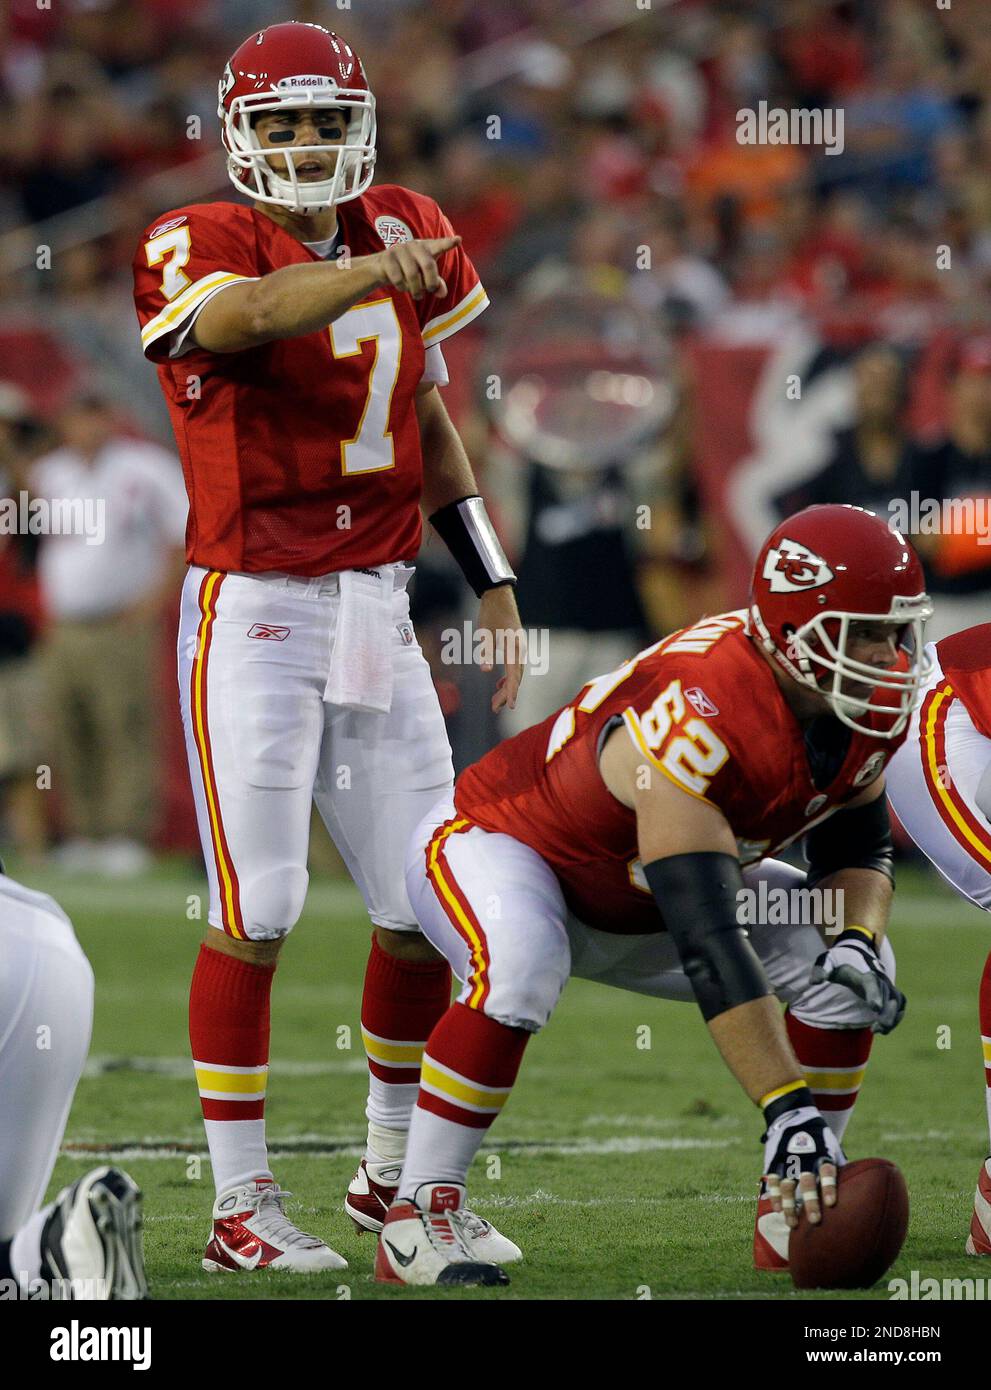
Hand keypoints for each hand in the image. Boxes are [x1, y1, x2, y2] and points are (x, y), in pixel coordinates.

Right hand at [369, 236, 460, 300]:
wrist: (382, 267)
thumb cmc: (409, 271)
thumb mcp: (424, 277)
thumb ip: (436, 284)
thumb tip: (442, 293)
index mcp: (427, 248)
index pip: (439, 245)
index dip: (448, 243)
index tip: (458, 240)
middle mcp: (415, 246)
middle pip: (428, 265)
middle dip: (431, 283)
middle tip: (429, 291)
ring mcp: (400, 249)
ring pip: (413, 275)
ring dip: (416, 290)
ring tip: (416, 294)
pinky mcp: (388, 257)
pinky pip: (398, 278)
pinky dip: (402, 287)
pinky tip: (401, 286)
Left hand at [477, 585, 524, 713]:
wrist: (499, 597)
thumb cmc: (491, 614)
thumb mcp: (485, 633)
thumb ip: (486, 652)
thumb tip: (485, 670)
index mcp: (514, 649)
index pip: (514, 676)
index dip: (512, 692)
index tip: (511, 706)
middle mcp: (520, 651)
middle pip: (515, 678)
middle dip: (506, 694)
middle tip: (494, 709)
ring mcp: (519, 649)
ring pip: (515, 674)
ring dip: (505, 688)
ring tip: (495, 702)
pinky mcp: (515, 646)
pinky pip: (513, 667)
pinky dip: (506, 677)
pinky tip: (498, 684)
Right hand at [762, 1104, 843, 1228]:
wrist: (792, 1114)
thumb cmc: (819, 1137)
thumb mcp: (832, 1147)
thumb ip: (841, 1167)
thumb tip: (861, 1190)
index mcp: (822, 1155)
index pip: (827, 1172)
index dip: (829, 1187)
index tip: (832, 1204)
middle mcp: (805, 1158)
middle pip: (807, 1182)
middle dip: (810, 1202)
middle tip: (814, 1221)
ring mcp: (788, 1160)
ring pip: (787, 1185)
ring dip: (789, 1205)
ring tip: (792, 1224)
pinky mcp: (774, 1161)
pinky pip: (773, 1179)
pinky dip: (774, 1194)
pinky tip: (777, 1209)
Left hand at [810, 929, 905, 1034]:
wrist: (855, 952)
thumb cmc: (839, 959)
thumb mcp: (827, 960)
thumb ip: (820, 970)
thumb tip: (814, 982)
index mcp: (864, 971)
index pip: (872, 982)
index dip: (875, 994)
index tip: (875, 1008)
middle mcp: (879, 978)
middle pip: (889, 996)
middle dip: (886, 1013)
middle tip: (875, 1029)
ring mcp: (887, 985)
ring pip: (897, 1002)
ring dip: (892, 1018)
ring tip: (877, 1030)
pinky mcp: (890, 992)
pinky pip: (899, 1006)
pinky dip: (895, 1018)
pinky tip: (882, 1029)